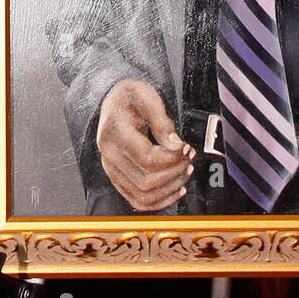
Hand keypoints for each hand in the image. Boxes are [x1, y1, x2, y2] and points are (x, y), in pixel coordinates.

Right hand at [97, 79, 193, 210]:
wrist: (114, 102)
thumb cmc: (131, 97)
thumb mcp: (147, 96)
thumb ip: (162, 122)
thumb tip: (176, 146)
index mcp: (114, 133)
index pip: (147, 158)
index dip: (172, 157)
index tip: (186, 147)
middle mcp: (108, 155)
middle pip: (146, 181)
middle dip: (175, 172)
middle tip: (189, 158)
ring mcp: (111, 169)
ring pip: (143, 195)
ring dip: (170, 188)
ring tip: (185, 171)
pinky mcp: (118, 179)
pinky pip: (138, 201)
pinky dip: (160, 201)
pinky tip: (176, 189)